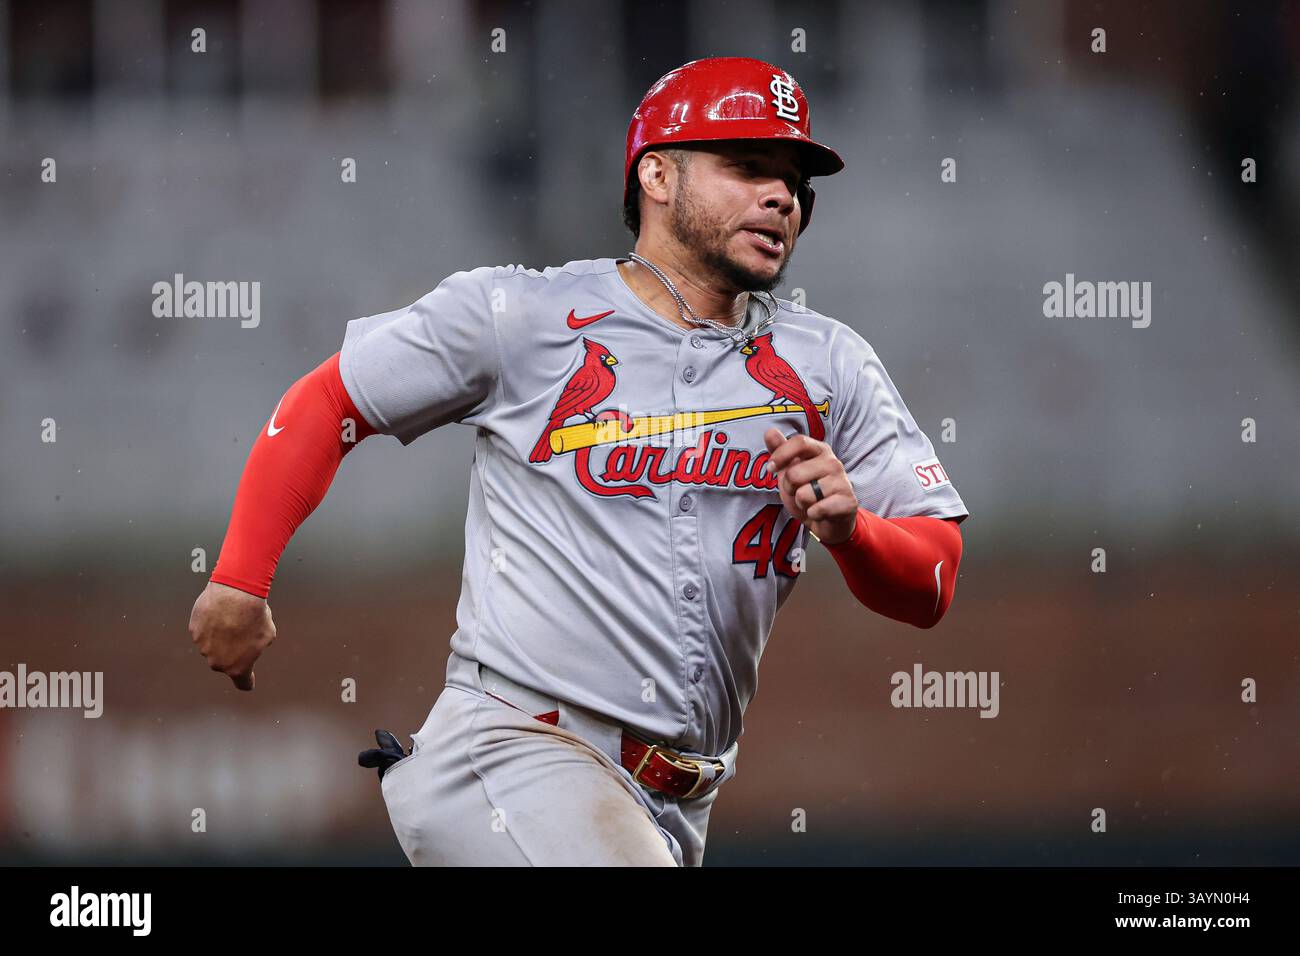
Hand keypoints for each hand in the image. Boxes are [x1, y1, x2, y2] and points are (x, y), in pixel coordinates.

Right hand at [188, 581, 275, 690]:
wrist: (235, 594)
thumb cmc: (255, 615)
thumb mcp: (267, 634)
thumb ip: (257, 646)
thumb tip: (249, 645)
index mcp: (238, 668)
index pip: (242, 683)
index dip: (247, 682)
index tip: (248, 682)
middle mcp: (217, 662)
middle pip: (226, 661)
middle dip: (234, 651)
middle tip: (244, 631)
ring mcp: (203, 648)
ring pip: (214, 645)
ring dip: (222, 636)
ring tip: (232, 617)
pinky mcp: (194, 631)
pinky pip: (204, 631)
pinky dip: (211, 624)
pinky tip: (220, 611)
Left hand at [763, 428, 857, 545]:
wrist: (828, 520)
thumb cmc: (809, 492)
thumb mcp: (790, 470)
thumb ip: (780, 450)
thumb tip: (770, 431)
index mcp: (820, 450)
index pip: (800, 442)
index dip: (781, 455)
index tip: (770, 469)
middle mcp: (833, 463)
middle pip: (794, 473)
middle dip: (789, 488)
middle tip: (799, 492)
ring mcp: (842, 482)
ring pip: (804, 495)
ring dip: (802, 504)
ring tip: (812, 502)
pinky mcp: (848, 502)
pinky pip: (816, 510)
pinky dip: (812, 515)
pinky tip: (820, 512)